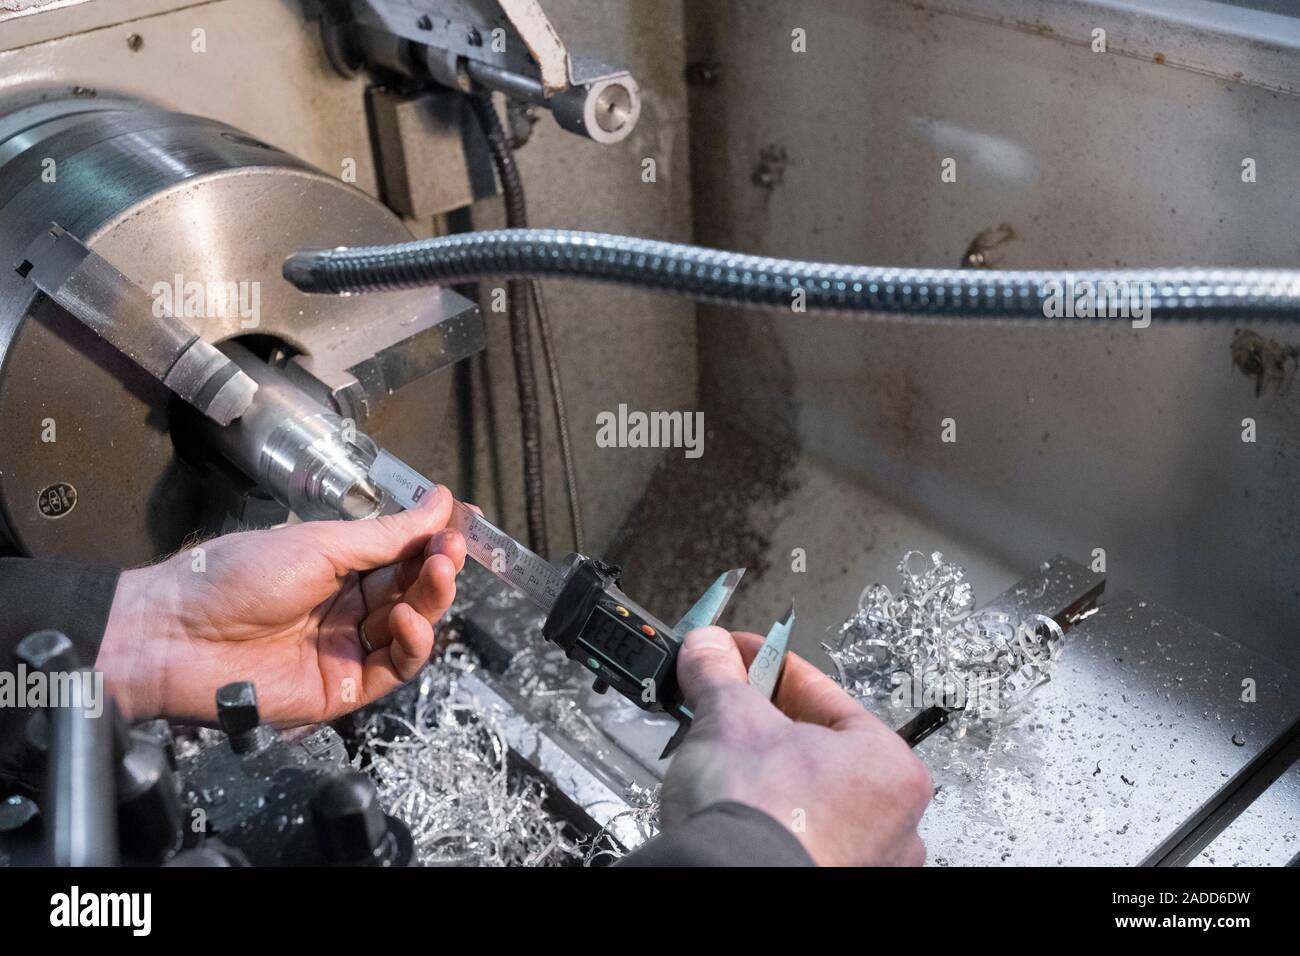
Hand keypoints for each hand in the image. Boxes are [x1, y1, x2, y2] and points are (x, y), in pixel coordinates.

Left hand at [95, 486, 464, 725]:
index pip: (402, 554)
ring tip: (438, 573)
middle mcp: (348, 607)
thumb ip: (387, 533)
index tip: (464, 522)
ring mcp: (348, 648)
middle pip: (412, 589)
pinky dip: (413, 642)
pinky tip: (410, 617)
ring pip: (411, 626)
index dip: (434, 540)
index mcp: (339, 567)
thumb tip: (440, 501)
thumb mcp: (320, 543)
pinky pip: (395, 666)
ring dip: (432, 599)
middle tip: (452, 548)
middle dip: (438, 567)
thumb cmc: (239, 576)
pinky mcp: (346, 688)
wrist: (180, 634)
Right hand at [662, 626, 931, 866]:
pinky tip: (736, 807)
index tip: (737, 656)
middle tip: (723, 705)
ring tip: (722, 758)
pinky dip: (769, 815)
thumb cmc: (759, 820)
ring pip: (807, 792)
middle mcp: (894, 820)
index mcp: (892, 766)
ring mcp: (865, 860)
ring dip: (766, 770)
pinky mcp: (826, 878)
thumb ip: (719, 673)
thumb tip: (709, 649)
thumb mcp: (728, 718)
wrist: (726, 883)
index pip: (819, 692)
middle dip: (763, 722)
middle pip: (815, 743)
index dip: (765, 665)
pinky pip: (798, 831)